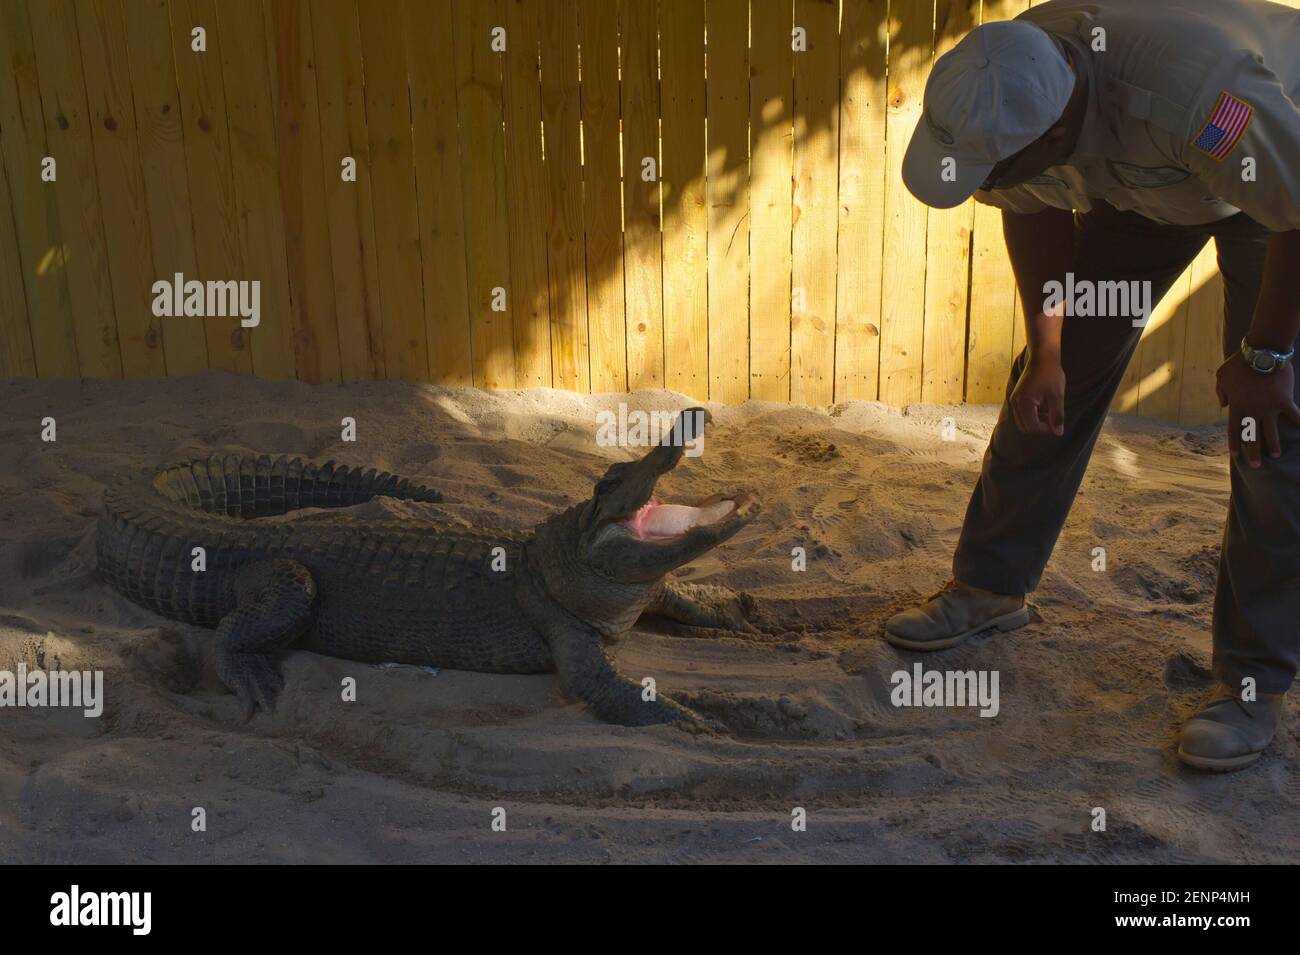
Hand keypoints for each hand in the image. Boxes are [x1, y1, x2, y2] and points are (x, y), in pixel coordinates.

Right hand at [1010, 354, 1065, 434]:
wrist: (1042, 357)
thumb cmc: (1051, 374)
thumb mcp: (1057, 396)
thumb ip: (1057, 416)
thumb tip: (1058, 433)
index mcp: (1024, 403)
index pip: (1032, 427)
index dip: (1046, 429)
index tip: (1057, 423)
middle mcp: (1015, 403)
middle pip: (1025, 427)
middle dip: (1039, 427)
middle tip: (1053, 419)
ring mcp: (1014, 400)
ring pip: (1022, 422)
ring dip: (1035, 422)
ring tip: (1049, 411)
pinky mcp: (1016, 397)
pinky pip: (1021, 414)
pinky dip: (1032, 415)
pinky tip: (1043, 406)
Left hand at [1216, 352, 1299, 467]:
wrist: (1263, 353)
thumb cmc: (1239, 363)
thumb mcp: (1221, 376)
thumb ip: (1221, 392)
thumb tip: (1224, 406)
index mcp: (1237, 406)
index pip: (1234, 430)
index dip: (1235, 443)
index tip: (1235, 455)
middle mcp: (1252, 411)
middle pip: (1252, 436)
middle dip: (1254, 452)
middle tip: (1256, 466)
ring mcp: (1270, 408)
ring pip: (1272, 431)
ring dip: (1274, 445)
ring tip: (1276, 456)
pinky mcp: (1285, 401)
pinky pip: (1294, 416)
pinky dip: (1298, 423)